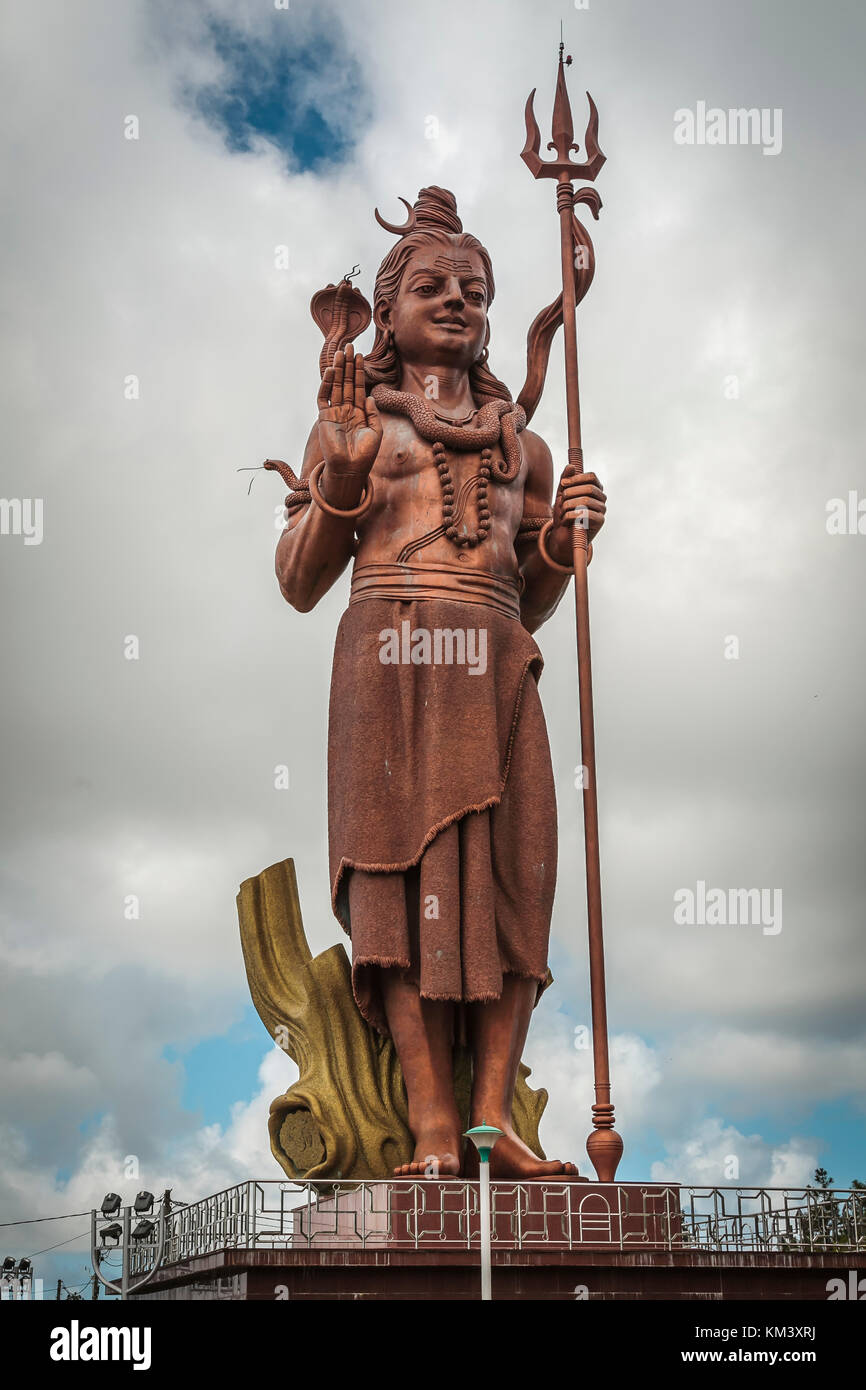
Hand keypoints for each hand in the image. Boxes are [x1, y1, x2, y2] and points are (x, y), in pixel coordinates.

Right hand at [317, 344, 381, 478]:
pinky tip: (332, 371)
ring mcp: (334, 413)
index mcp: (359, 412)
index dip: (359, 372)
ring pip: (335, 386)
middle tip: (349, 346)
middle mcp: (346, 410)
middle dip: (348, 365)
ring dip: (338, 369)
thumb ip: (373, 413)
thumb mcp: (376, 431)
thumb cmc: (365, 454)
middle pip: (346, 382)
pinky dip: (327, 384)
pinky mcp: (324, 418)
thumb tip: (369, 396)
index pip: (357, 387)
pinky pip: (324, 398)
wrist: (351, 469)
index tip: (360, 356)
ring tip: (340, 353)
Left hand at [547, 468, 605, 566]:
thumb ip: (565, 480)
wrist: (563, 536)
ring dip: (568, 506)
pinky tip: (565, 520)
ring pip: (585, 501)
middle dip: (571, 493)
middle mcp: (601, 498)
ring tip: (562, 512)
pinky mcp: (600, 521)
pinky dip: (570, 516)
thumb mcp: (562, 495)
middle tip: (560, 500)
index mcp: (595, 489)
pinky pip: (585, 514)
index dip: (577, 478)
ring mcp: (602, 510)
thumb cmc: (564, 513)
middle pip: (589, 488)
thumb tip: (570, 466)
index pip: (591, 477)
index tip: (563, 484)